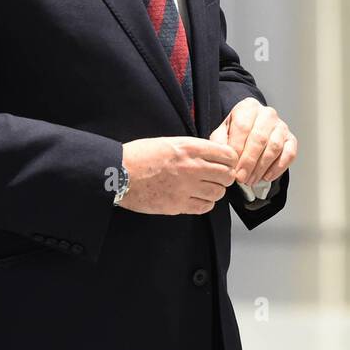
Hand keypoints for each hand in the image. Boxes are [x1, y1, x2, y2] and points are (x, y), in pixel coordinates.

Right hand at [118, 135, 237, 214]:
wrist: (119, 174)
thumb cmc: (141, 156)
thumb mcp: (170, 142)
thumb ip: (194, 148)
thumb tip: (214, 155)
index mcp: (190, 148)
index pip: (227, 155)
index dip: (230, 160)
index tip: (227, 163)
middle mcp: (191, 167)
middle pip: (227, 175)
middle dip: (225, 176)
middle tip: (218, 177)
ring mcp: (185, 188)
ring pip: (218, 193)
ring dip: (216, 191)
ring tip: (206, 187)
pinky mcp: (177, 205)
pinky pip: (205, 207)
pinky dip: (205, 203)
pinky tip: (197, 198)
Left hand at [221, 98, 296, 185]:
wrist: (251, 132)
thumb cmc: (236, 133)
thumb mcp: (222, 133)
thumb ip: (219, 141)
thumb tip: (223, 154)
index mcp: (248, 107)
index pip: (243, 127)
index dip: (237, 149)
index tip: (232, 167)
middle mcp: (267, 114)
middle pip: (260, 138)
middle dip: (250, 161)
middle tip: (241, 178)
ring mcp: (281, 126)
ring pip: (274, 147)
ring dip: (262, 167)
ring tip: (251, 180)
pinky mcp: (291, 139)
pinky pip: (289, 154)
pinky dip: (278, 167)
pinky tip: (266, 176)